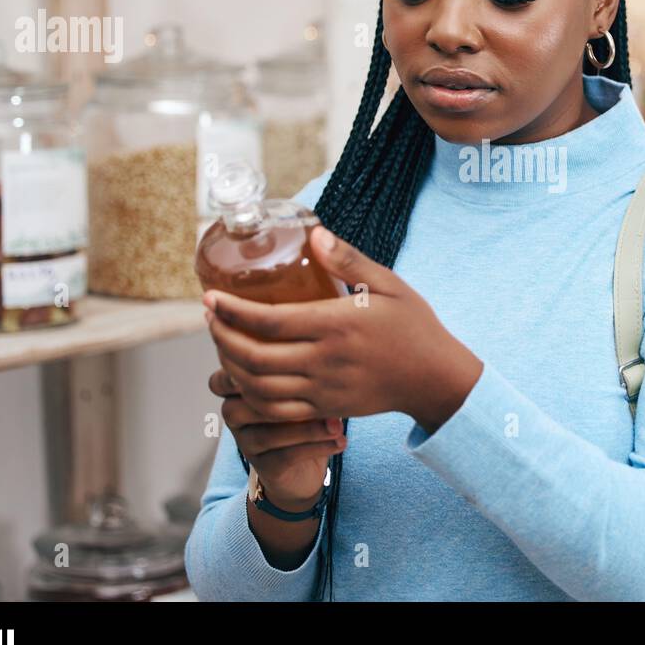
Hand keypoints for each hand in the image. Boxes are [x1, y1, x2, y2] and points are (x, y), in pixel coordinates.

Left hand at [202, 224, 483, 430]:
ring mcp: (323, 389)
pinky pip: (275, 411)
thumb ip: (349, 259)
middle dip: (221, 336)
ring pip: (258, 387)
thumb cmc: (414, 325)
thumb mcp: (389, 283)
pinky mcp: (325, 408)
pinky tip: (242, 378)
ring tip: (222, 343)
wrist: (435, 379)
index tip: (209, 297)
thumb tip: (314, 234)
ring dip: (230, 366)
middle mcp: (325, 360)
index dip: (230, 311)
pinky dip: (250, 396)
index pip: (268, 321)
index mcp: (337, 325)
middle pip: (253, 357)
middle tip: (210, 316)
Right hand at [209, 367, 345, 505]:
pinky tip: (340, 441)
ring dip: (308, 429)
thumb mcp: (303, 388)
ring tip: (337, 426)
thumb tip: (327, 364)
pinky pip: (285, 456)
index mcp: (238, 390)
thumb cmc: (304, 413)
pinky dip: (316, 447)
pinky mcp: (263, 466)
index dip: (243, 372)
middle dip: (288, 400)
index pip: (222, 379)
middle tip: (327, 397)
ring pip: (268, 434)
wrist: (304, 467)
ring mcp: (246, 442)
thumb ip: (302, 375)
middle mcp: (235, 415)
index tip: (283, 368)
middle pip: (247, 405)